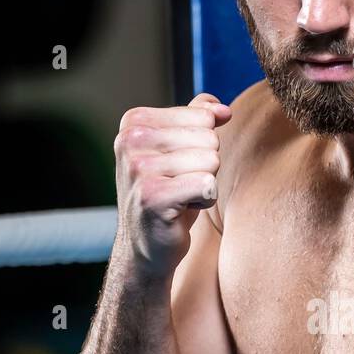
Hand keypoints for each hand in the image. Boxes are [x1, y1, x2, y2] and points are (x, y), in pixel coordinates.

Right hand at [113, 92, 231, 276]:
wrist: (147, 244)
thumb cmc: (169, 193)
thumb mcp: (180, 150)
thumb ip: (198, 119)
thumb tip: (222, 109)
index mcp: (135, 121)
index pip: (203, 117)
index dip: (202, 145)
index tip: (178, 166)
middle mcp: (131, 140)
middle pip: (209, 139)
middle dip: (205, 166)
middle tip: (180, 185)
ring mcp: (138, 168)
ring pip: (211, 161)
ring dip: (205, 185)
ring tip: (181, 197)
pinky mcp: (152, 196)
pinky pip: (208, 185)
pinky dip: (205, 201)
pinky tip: (183, 210)